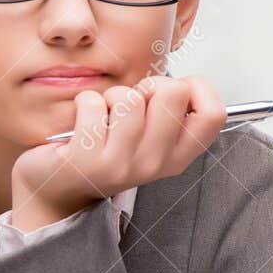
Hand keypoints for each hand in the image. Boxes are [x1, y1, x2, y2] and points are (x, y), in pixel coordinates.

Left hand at [9, 74, 227, 232]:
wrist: (59, 189)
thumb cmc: (104, 153)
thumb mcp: (148, 139)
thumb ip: (170, 114)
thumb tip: (183, 83)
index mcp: (177, 158)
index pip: (213, 114)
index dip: (195, 88)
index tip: (168, 93)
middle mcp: (154, 164)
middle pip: (173, 92)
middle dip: (148, 85)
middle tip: (130, 104)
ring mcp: (121, 164)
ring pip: (129, 98)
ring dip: (111, 96)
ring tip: (103, 116)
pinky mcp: (87, 160)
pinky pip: (93, 103)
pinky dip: (84, 102)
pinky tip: (81, 121)